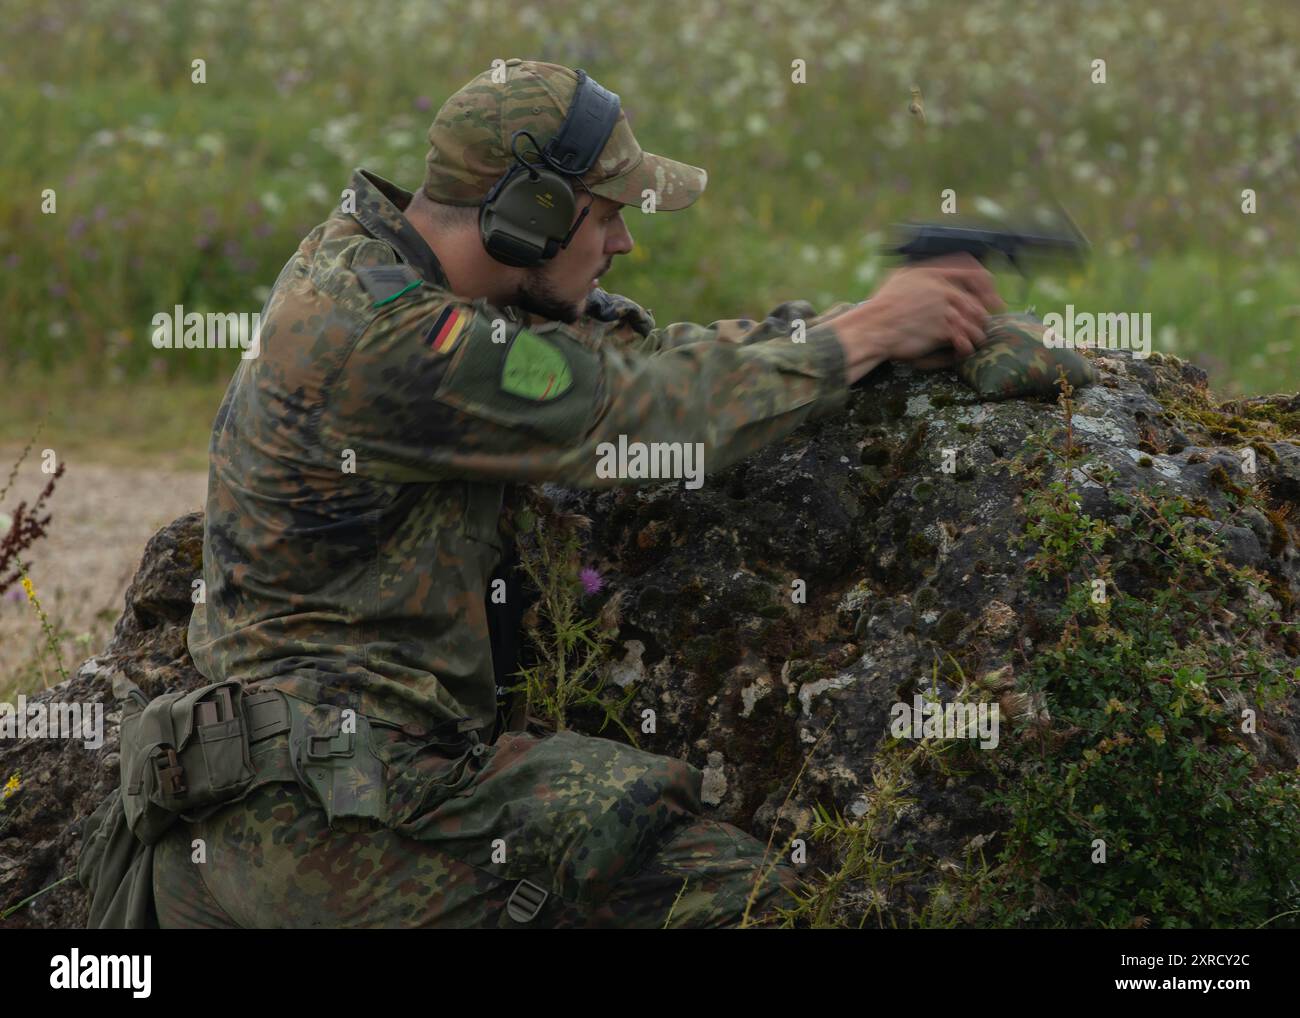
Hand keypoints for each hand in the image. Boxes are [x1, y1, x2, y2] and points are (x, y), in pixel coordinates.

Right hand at [828, 254, 1004, 383]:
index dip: (986, 286)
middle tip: (984, 326)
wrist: (873, 328)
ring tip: (973, 342)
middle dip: (984, 316)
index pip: (972, 272)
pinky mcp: (943, 329)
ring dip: (977, 334)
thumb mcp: (899, 279)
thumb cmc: (881, 307)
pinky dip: (967, 347)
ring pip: (975, 321)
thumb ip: (920, 275)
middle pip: (977, 301)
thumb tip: (931, 275)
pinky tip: (962, 351)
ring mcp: (944, 309)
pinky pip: (966, 338)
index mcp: (932, 273)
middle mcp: (941, 289)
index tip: (992, 298)